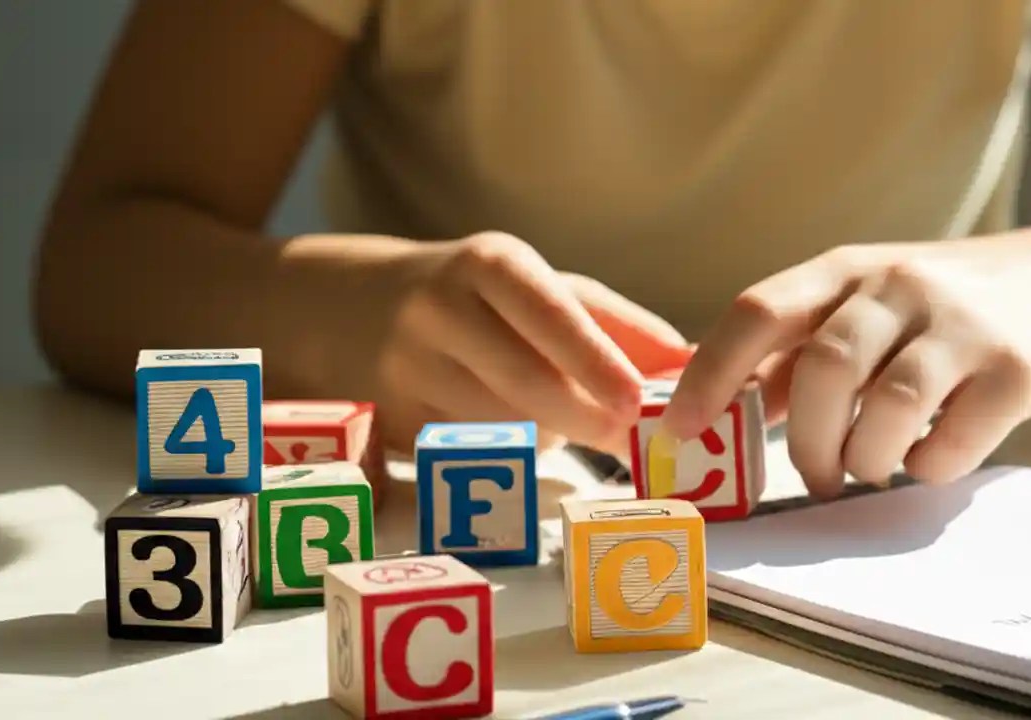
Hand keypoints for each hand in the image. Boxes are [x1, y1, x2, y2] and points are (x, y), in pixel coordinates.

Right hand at [297, 231, 688, 456]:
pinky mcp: (392, 423)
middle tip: (630, 441)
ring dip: (548, 435)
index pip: (546, 310)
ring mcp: (407, 370)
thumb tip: (688, 361)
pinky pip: (469, 452)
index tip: (636, 399)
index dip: (594, 357)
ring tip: (571, 420)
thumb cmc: (471, 295)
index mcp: (487, 264)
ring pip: (499, 426)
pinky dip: (506, 453)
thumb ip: (612, 322)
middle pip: (523, 381)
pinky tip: (513, 431)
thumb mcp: (534, 285)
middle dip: (584, 417)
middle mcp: (439, 311)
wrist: (343, 309)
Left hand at [659, 235, 1030, 497]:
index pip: (759, 311)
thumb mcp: (852, 312)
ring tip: (866, 470)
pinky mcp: (1018, 369)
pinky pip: (953, 440)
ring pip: (890, 406)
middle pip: (825, 367)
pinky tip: (923, 459)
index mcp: (842, 272)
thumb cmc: (926, 313)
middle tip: (814, 475)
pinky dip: (925, 468)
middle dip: (806, 440)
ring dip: (863, 460)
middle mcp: (899, 285)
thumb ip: (786, 360)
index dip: (712, 373)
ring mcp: (962, 324)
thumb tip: (708, 416)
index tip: (682, 429)